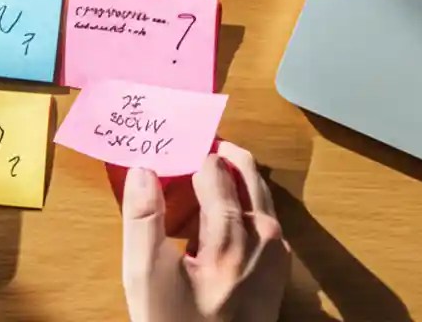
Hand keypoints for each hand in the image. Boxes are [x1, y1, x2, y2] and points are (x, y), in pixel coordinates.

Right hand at [122, 142, 290, 321]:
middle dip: (217, 155)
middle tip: (186, 149)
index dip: (189, 153)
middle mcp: (265, 235)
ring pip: (258, 194)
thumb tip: (143, 168)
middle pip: (245, 174)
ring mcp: (277, 252)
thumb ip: (142, 218)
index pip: (214, 169)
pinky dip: (243, 204)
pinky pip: (264, 218)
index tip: (169, 145)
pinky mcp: (278, 270)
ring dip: (231, 178)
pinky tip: (217, 217)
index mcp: (233, 232)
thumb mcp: (145, 277)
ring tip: (197, 177)